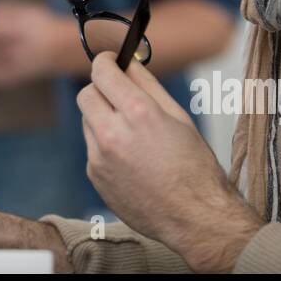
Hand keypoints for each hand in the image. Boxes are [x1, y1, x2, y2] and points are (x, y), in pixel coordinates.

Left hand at [78, 52, 263, 271]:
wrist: (194, 218)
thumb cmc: (194, 168)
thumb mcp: (178, 117)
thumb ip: (147, 85)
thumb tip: (128, 62)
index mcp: (138, 113)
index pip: (102, 71)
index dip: (105, 62)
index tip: (110, 62)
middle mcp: (113, 134)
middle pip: (86, 94)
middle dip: (100, 89)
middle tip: (118, 95)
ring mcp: (99, 158)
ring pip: (87, 121)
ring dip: (102, 119)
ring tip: (133, 136)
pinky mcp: (95, 176)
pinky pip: (92, 148)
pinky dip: (105, 146)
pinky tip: (131, 159)